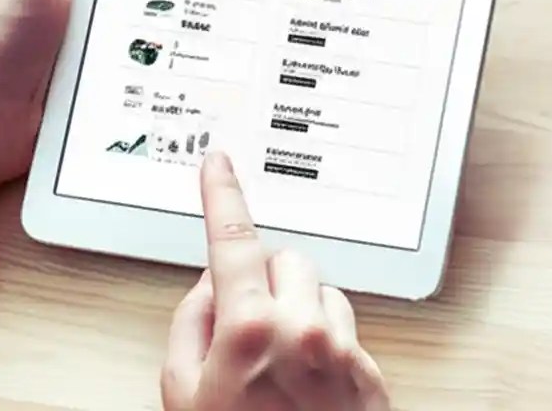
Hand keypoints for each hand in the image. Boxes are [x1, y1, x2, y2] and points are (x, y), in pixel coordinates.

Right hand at [162, 152, 390, 410]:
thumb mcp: (180, 395)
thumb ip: (191, 324)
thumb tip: (211, 284)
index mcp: (249, 330)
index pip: (232, 240)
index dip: (221, 194)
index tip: (218, 163)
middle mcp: (303, 329)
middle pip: (284, 259)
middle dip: (262, 279)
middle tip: (244, 325)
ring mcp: (342, 349)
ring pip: (319, 290)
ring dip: (298, 310)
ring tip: (278, 367)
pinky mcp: (370, 369)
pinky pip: (344, 327)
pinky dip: (325, 341)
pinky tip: (308, 385)